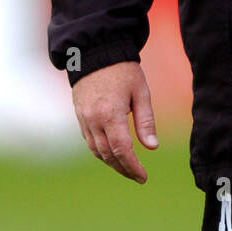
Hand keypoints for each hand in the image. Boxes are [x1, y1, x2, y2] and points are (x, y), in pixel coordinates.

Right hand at [71, 60, 158, 182]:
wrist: (96, 53)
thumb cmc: (123, 71)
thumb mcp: (141, 92)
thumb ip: (146, 121)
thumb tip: (152, 147)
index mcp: (111, 113)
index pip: (121, 149)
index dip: (132, 166)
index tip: (143, 177)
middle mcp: (94, 120)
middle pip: (108, 154)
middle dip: (123, 169)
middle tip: (137, 176)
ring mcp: (83, 119)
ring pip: (96, 150)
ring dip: (111, 163)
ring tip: (127, 168)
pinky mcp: (79, 116)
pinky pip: (89, 141)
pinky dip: (101, 151)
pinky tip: (112, 153)